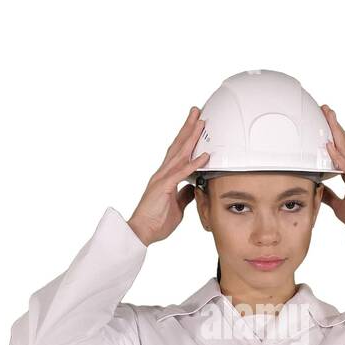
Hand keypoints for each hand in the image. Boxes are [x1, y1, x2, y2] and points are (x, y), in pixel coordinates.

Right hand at [127, 107, 210, 245]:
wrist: (141, 232)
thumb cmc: (156, 220)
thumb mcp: (177, 206)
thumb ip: (184, 194)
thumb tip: (193, 187)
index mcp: (165, 176)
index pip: (178, 152)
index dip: (187, 137)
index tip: (196, 125)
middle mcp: (162, 173)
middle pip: (178, 145)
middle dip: (189, 127)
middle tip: (198, 112)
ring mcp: (162, 178)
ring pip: (179, 153)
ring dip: (191, 137)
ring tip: (201, 123)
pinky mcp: (163, 187)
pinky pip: (180, 173)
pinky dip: (193, 163)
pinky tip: (204, 156)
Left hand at [319, 104, 344, 232]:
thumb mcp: (340, 204)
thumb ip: (331, 195)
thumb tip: (321, 189)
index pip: (342, 149)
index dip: (334, 135)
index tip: (327, 123)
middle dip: (335, 125)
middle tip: (326, 110)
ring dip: (336, 131)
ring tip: (328, 116)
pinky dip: (337, 154)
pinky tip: (329, 145)